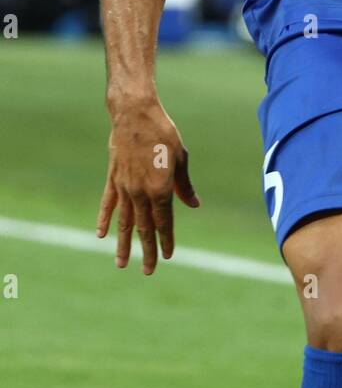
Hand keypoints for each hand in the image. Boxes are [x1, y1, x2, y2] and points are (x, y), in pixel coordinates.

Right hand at [98, 97, 198, 274]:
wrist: (135, 114)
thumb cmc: (163, 133)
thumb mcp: (181, 158)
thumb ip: (185, 185)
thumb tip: (194, 204)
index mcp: (160, 188)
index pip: (164, 221)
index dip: (166, 240)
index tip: (168, 256)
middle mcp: (140, 192)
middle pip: (144, 228)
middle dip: (147, 251)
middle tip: (149, 272)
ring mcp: (123, 187)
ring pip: (124, 222)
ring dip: (123, 244)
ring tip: (122, 264)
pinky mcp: (112, 178)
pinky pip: (107, 204)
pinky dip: (104, 220)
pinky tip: (101, 235)